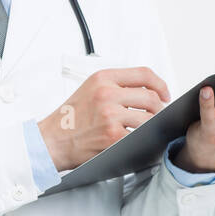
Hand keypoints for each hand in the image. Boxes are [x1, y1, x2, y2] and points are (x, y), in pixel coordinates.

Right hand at [38, 66, 170, 170]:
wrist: (50, 141)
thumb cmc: (67, 119)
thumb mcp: (88, 90)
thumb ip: (114, 86)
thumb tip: (145, 91)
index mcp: (102, 78)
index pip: (143, 74)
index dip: (160, 84)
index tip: (164, 93)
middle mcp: (106, 94)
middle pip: (150, 97)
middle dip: (159, 109)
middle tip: (158, 115)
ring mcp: (110, 115)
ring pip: (148, 118)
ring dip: (152, 126)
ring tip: (148, 129)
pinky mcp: (112, 135)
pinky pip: (139, 136)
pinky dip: (144, 139)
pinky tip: (140, 140)